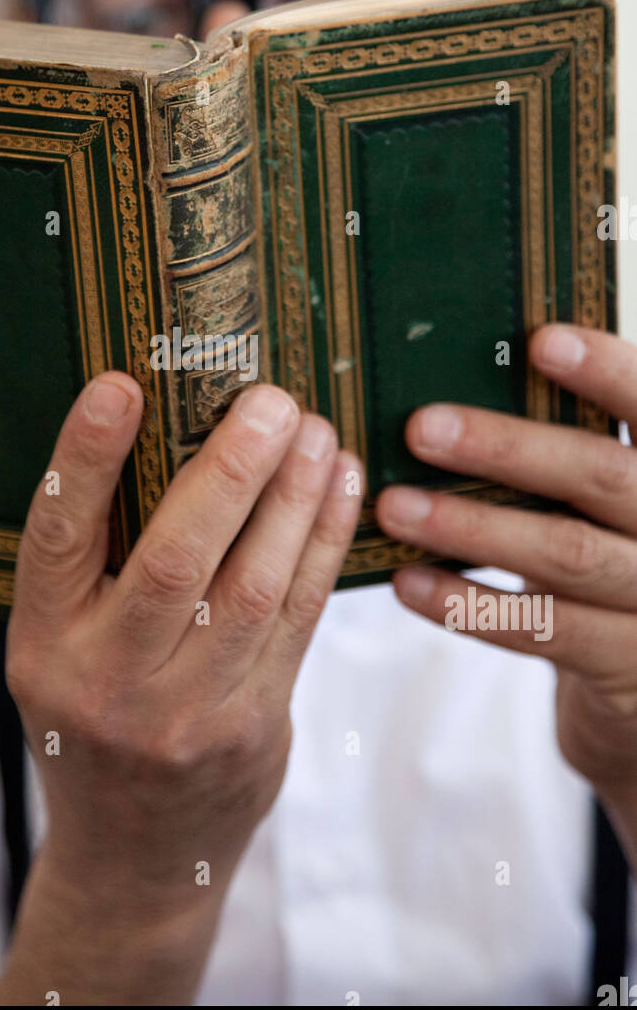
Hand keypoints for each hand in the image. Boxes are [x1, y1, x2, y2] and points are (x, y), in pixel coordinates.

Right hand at [0, 373, 361, 1003]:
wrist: (135, 860)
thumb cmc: (94, 725)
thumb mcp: (60, 655)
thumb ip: (97, 571)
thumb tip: (167, 437)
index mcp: (42, 646)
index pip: (56, 539)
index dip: (84, 459)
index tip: (120, 384)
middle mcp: (106, 680)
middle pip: (174, 559)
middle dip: (230, 471)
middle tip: (271, 401)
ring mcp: (183, 713)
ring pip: (252, 587)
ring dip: (293, 500)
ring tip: (316, 433)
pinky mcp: (252, 727)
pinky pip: (298, 620)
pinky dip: (322, 545)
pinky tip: (339, 490)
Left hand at [377, 326, 636, 821]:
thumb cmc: (603, 560)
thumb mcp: (603, 502)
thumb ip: (567, 446)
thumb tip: (455, 386)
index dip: (607, 373)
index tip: (541, 342)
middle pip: (604, 477)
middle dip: (510, 449)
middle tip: (422, 428)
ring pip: (566, 554)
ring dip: (473, 528)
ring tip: (397, 507)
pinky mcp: (627, 667)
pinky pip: (542, 630)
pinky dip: (469, 605)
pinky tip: (408, 583)